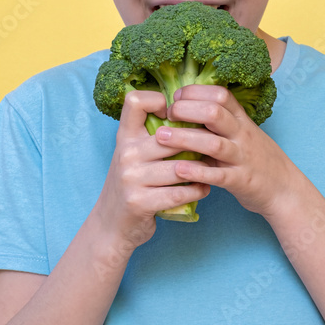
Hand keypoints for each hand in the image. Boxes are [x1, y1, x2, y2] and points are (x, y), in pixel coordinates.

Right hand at [93, 89, 211, 248]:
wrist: (111, 224)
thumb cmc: (132, 184)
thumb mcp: (133, 154)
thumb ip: (151, 135)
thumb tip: (188, 110)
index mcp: (124, 137)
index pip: (135, 101)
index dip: (158, 100)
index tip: (174, 116)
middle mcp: (126, 154)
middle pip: (171, 136)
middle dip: (197, 141)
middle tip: (213, 145)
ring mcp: (131, 179)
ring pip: (180, 167)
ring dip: (202, 170)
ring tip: (211, 169)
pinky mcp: (140, 202)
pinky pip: (180, 193)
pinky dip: (198, 190)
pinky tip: (203, 188)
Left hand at [155, 85, 296, 219]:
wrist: (286, 190)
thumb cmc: (258, 159)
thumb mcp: (244, 134)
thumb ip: (221, 122)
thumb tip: (187, 107)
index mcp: (242, 121)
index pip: (220, 95)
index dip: (196, 91)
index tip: (176, 96)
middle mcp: (243, 135)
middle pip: (214, 113)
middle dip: (187, 109)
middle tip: (167, 114)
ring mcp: (242, 158)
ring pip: (213, 144)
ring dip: (185, 138)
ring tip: (161, 137)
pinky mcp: (240, 181)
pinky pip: (218, 176)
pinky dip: (198, 172)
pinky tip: (179, 170)